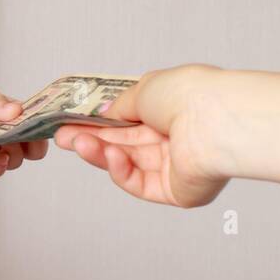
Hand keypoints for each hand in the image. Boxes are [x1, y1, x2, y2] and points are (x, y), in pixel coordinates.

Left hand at [0, 78, 48, 178]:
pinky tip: (1, 160)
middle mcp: (7, 136)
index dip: (43, 130)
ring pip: (15, 161)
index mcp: (13, 118)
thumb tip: (16, 110)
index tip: (43, 128)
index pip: (37, 127)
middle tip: (27, 140)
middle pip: (31, 149)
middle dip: (33, 147)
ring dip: (14, 155)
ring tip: (6, 145)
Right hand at [53, 64, 231, 206]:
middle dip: (91, 139)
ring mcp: (175, 166)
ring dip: (99, 152)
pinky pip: (140, 183)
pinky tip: (110, 155)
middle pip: (124, 143)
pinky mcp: (175, 191)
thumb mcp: (144, 89)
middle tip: (61, 138)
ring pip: (127, 163)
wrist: (218, 120)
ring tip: (75, 143)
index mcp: (172, 110)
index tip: (71, 122)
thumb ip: (120, 104)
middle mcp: (175, 138)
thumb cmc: (191, 95)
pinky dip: (120, 169)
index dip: (98, 122)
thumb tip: (105, 113)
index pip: (128, 120)